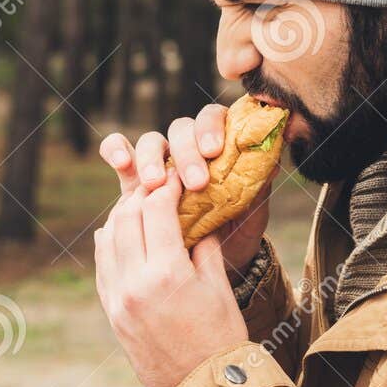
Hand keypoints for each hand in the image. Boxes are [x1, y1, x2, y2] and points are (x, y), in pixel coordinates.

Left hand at [93, 168, 249, 386]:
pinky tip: (126, 237)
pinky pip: (103, 265)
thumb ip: (203, 246)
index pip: (157, 209)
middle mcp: (134, 283)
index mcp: (166, 274)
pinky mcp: (111, 313)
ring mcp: (117, 299)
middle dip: (142, 195)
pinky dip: (112, 243)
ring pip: (108, 238)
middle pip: (127, 217)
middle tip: (159, 186)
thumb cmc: (221, 340)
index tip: (177, 177)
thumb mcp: (218, 288)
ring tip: (143, 208)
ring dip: (123, 216)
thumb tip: (196, 216)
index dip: (167, 186)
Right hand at [98, 103, 271, 276]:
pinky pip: (119, 153)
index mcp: (219, 147)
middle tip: (194, 182)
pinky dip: (116, 149)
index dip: (211, 128)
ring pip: (151, 141)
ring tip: (155, 183)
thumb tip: (269, 162)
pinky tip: (120, 161)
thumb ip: (257, 189)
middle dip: (186, 152)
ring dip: (152, 157)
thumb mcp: (251, 216)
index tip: (214, 151)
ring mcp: (160, 163)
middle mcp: (188, 149)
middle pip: (181, 128)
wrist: (210, 267)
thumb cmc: (235, 235)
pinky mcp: (133, 181)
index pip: (213, 119)